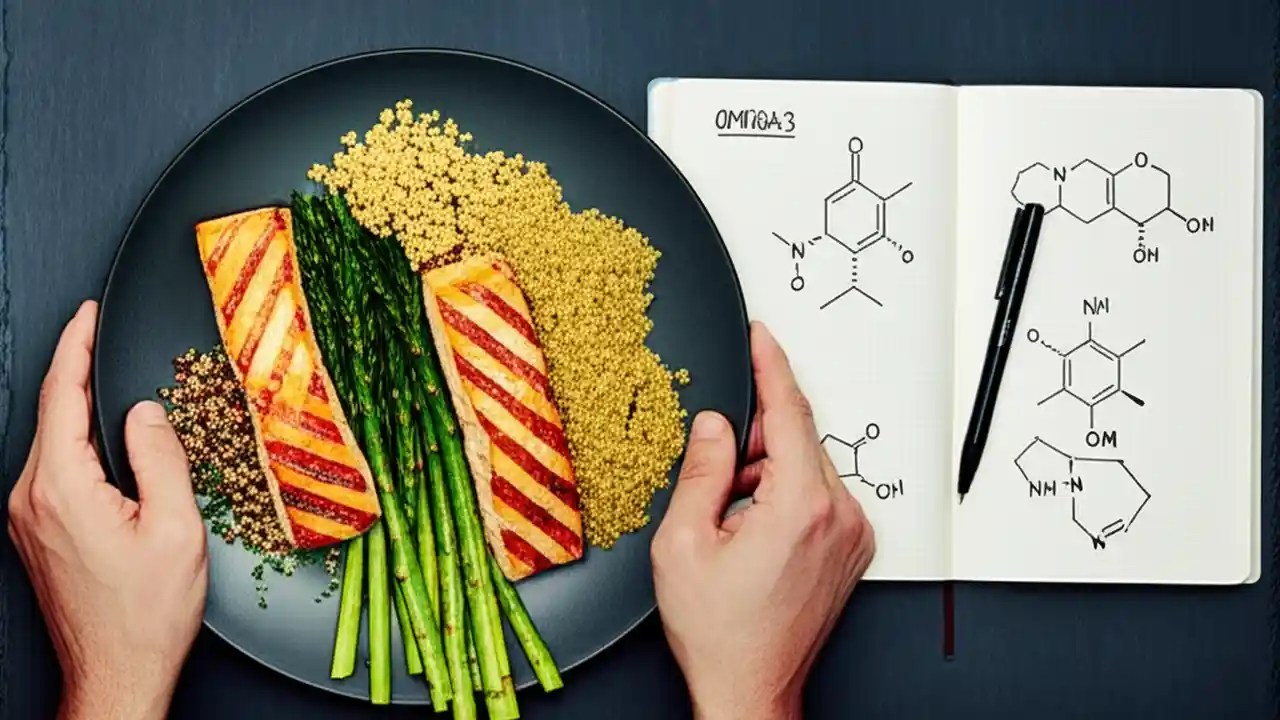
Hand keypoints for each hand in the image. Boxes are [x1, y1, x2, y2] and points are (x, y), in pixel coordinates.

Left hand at [7, 301, 207, 719]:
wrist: (115, 673)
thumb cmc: (146, 614)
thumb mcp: (175, 527)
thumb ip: (160, 458)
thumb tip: (146, 412)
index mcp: (61, 488)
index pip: (61, 395)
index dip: (76, 346)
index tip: (87, 313)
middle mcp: (31, 499)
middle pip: (52, 413)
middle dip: (78, 371)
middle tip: (105, 337)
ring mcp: (27, 518)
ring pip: (52, 442)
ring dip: (80, 408)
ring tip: (114, 384)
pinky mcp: (35, 533)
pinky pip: (54, 469)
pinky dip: (78, 443)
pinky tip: (107, 443)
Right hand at [651, 321, 874, 719]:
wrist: (750, 688)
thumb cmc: (720, 633)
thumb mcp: (683, 543)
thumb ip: (701, 470)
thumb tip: (715, 424)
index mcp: (800, 506)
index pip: (789, 412)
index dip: (771, 366)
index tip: (761, 336)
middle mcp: (840, 515)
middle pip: (797, 438)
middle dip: (754, 439)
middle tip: (717, 473)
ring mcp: (853, 534)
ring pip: (807, 467)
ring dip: (768, 472)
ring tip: (732, 519)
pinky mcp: (853, 548)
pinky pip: (820, 495)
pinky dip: (786, 495)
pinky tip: (755, 529)